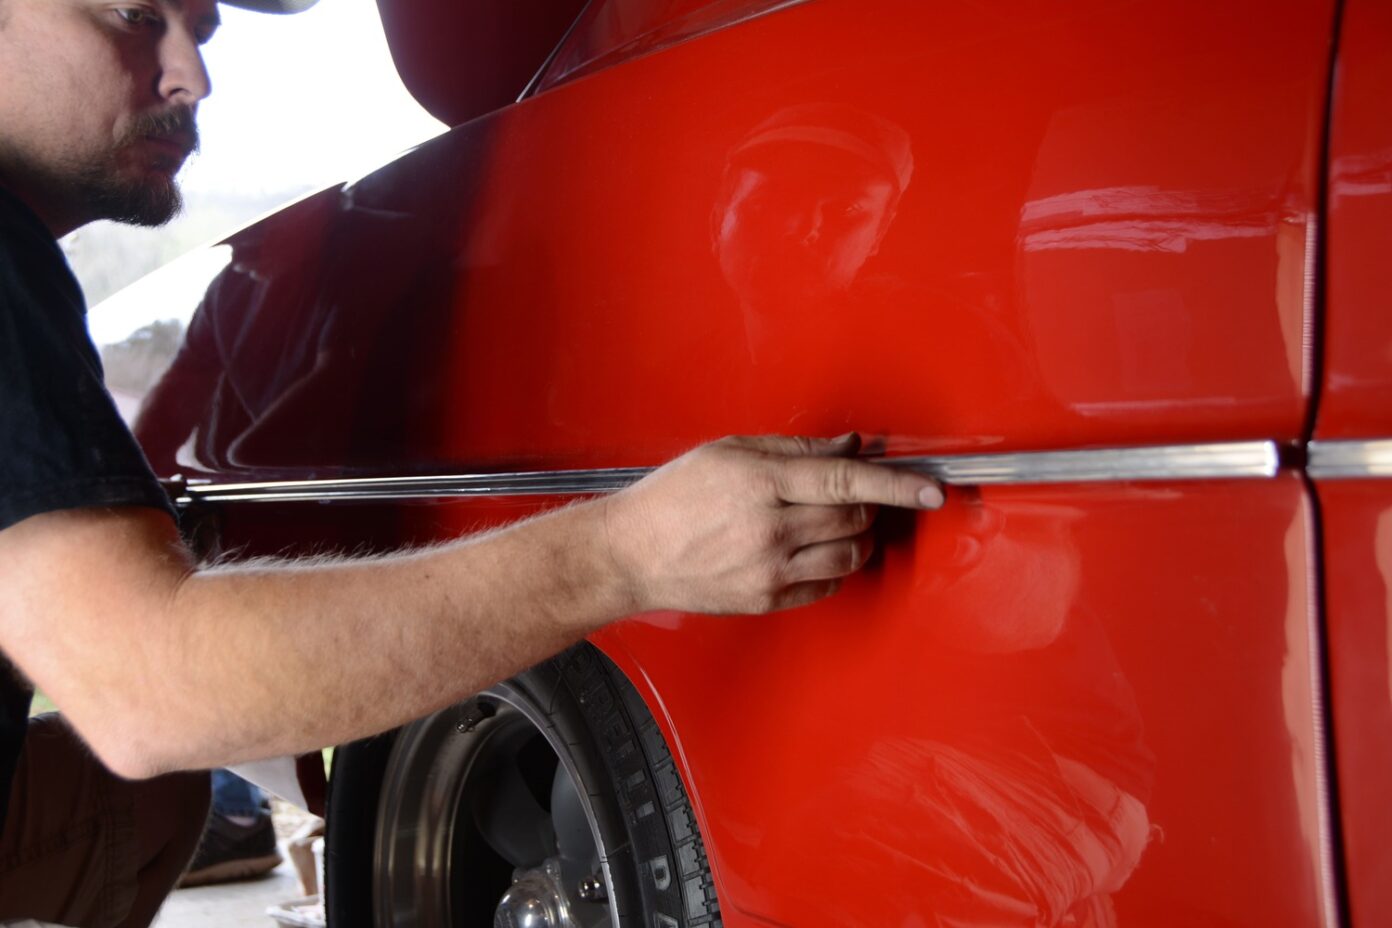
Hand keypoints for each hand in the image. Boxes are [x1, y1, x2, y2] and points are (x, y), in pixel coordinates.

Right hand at [601, 434, 943, 614]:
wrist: (633, 553)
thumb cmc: (673, 497)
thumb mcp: (729, 452)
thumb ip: (795, 448)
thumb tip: (850, 446)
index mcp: (761, 482)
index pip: (846, 479)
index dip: (896, 482)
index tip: (931, 488)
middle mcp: (770, 527)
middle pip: (854, 517)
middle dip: (868, 503)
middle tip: (859, 494)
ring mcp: (770, 569)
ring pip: (849, 555)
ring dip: (858, 536)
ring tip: (837, 522)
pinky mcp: (768, 599)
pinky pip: (827, 585)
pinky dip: (834, 567)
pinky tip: (813, 550)